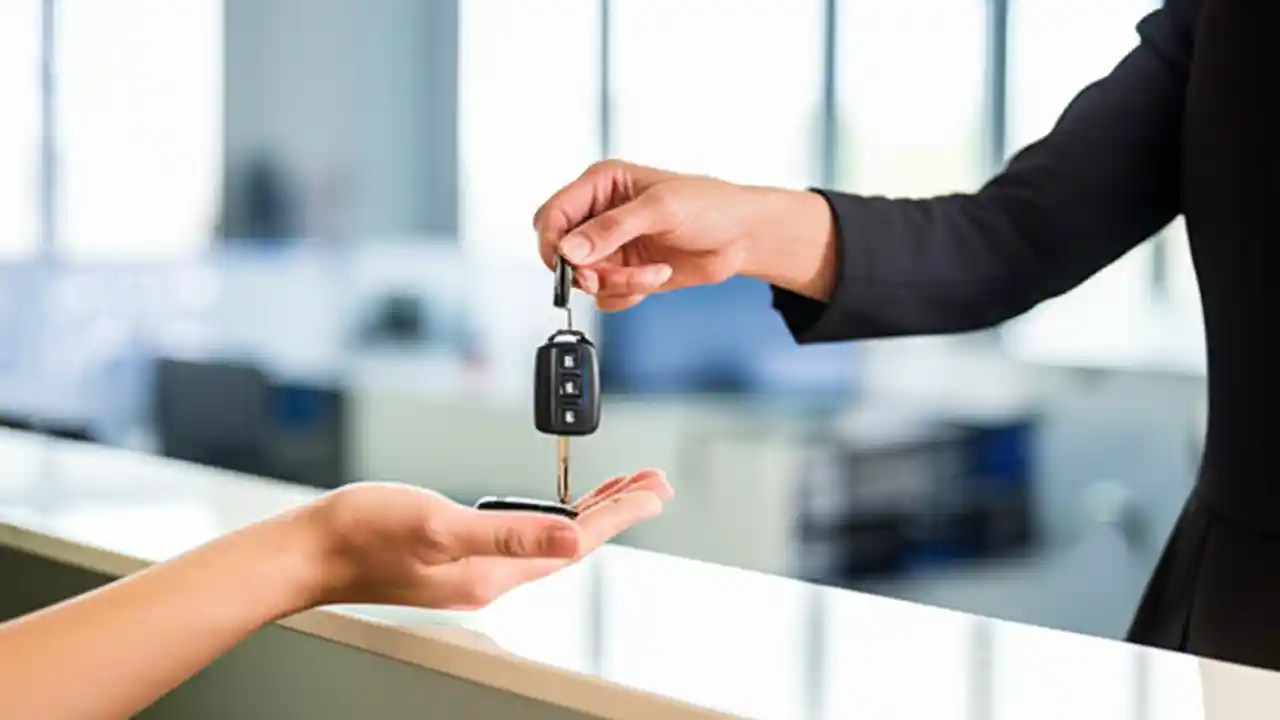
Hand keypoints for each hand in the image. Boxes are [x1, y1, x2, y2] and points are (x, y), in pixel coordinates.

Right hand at [300, 469, 671, 609]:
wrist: (308, 550)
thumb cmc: (361, 534)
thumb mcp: (439, 524)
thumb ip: (508, 534)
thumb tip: (572, 543)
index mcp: (492, 574)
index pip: (577, 544)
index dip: (620, 514)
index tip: (655, 491)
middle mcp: (489, 578)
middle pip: (572, 544)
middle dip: (615, 512)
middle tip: (652, 485)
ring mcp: (473, 570)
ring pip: (550, 542)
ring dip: (587, 514)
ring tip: (618, 491)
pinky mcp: (454, 558)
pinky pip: (522, 539)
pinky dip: (550, 520)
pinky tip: (551, 512)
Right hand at [533, 160, 836, 309]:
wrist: (742, 237)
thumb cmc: (710, 206)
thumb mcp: (660, 210)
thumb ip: (611, 229)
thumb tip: (570, 249)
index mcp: (602, 184)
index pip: (554, 214)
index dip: (554, 241)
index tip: (569, 264)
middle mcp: (601, 214)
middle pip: (562, 251)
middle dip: (584, 270)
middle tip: (606, 276)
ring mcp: (613, 245)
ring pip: (585, 278)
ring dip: (616, 283)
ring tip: (651, 274)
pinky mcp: (626, 271)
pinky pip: (606, 294)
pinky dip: (626, 294)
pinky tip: (655, 278)